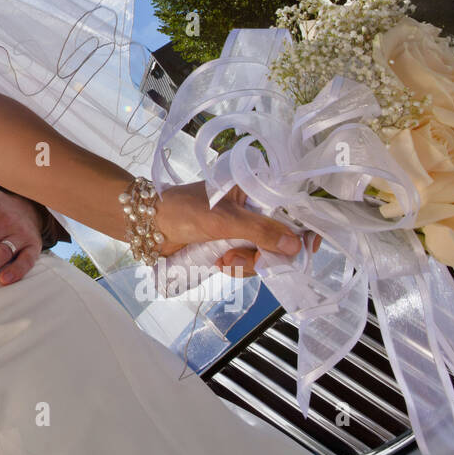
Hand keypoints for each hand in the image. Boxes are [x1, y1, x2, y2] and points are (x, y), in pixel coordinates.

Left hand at [154, 182, 320, 276]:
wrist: (147, 225)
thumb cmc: (182, 211)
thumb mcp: (224, 220)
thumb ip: (260, 231)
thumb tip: (295, 244)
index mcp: (253, 187)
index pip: (291, 205)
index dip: (303, 227)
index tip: (306, 248)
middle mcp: (251, 206)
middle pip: (280, 238)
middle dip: (266, 254)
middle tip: (249, 259)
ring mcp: (240, 227)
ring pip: (263, 254)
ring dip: (246, 263)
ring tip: (222, 258)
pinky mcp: (228, 244)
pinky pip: (246, 262)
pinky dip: (235, 267)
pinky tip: (217, 262)